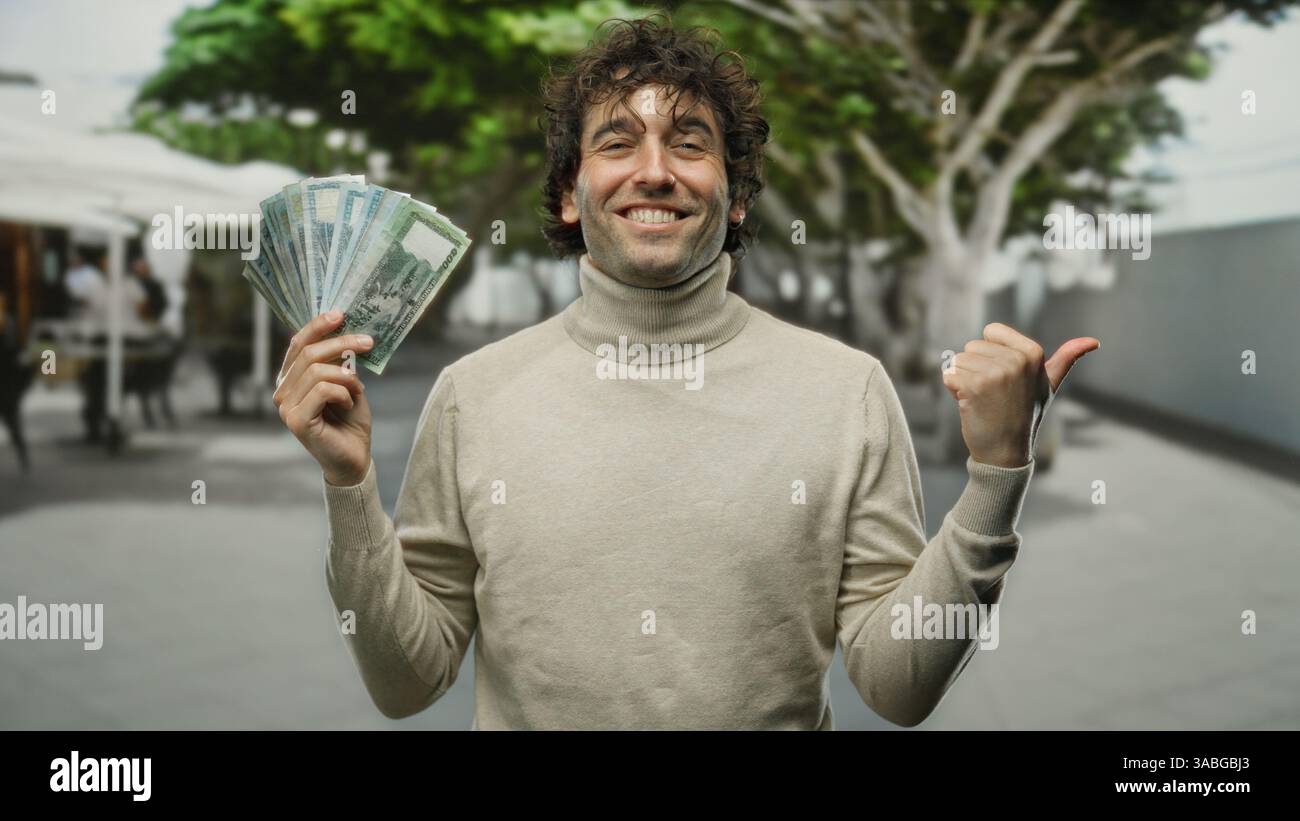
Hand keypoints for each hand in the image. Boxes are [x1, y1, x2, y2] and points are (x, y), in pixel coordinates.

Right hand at [274, 311, 374, 485]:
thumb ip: (339, 361)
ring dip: (347, 376)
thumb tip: (344, 328)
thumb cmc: (350, 421)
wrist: (354, 458)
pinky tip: (348, 404)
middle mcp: (282, 391)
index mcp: (290, 379)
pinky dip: (344, 392)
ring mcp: (285, 407)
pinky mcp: (296, 420)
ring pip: (318, 370)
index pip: (297, 344)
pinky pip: (324, 389)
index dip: (317, 326)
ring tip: (357, 389)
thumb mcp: (347, 383)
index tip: (340, 314)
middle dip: (342, 343)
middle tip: (368, 343)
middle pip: (309, 353)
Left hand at [941, 322, 1098, 467]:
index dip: (990, 354)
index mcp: (1033, 352)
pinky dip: (953, 390)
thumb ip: (1066, 359)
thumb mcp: (1048, 385)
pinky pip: (948, 374)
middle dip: (975, 368)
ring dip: (963, 380)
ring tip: (984, 400)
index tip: (1005, 377)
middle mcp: (1016, 360)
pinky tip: (970, 405)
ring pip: (958, 360)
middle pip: (972, 346)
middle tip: (994, 394)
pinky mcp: (973, 386)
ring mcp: (995, 373)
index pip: (991, 331)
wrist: (1006, 452)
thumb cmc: (1024, 415)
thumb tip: (1093, 341)